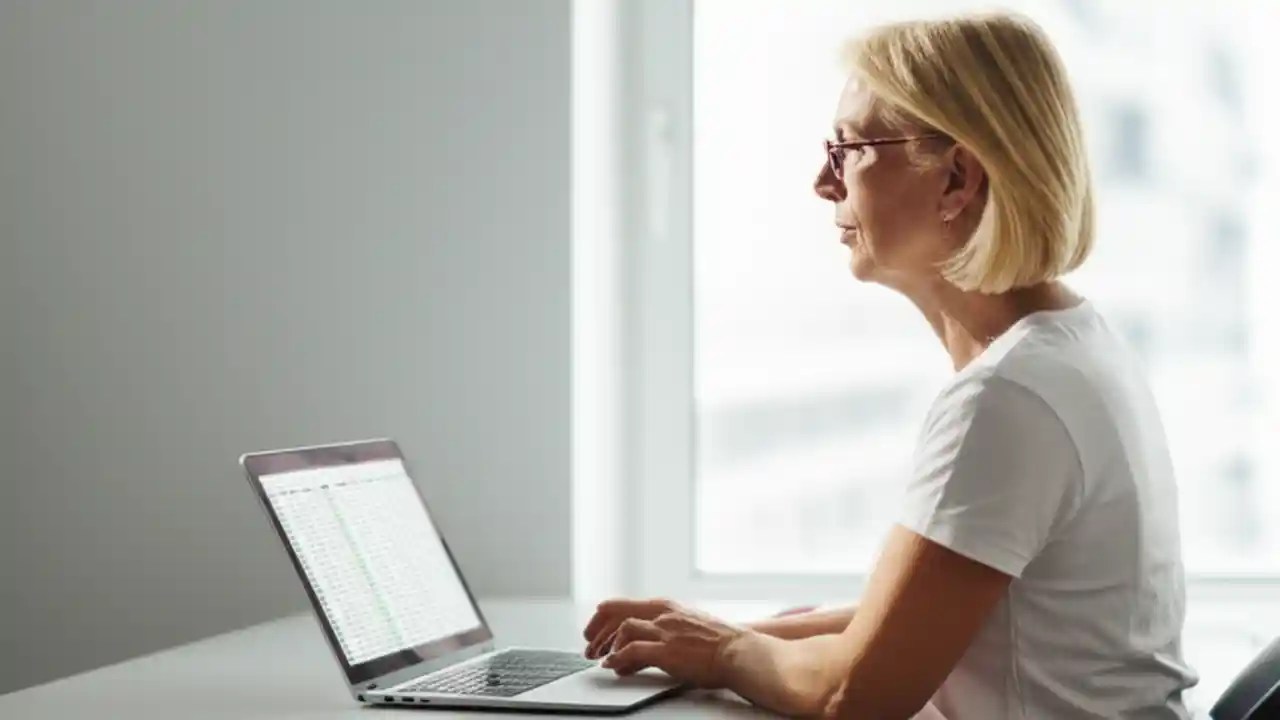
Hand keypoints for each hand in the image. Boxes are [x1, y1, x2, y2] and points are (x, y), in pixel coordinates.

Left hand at [583, 599, 748, 687]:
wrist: (740, 651)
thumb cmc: (719, 642)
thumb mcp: (689, 625)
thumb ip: (667, 629)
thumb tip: (648, 643)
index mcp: (667, 606)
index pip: (624, 604)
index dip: (603, 618)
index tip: (594, 631)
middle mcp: (662, 614)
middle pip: (616, 612)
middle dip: (597, 629)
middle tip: (589, 646)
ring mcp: (664, 631)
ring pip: (622, 629)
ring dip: (607, 646)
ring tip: (602, 659)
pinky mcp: (667, 651)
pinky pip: (631, 652)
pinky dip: (617, 659)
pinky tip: (612, 667)